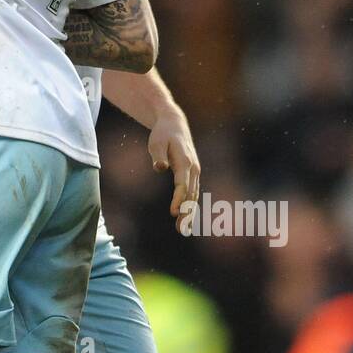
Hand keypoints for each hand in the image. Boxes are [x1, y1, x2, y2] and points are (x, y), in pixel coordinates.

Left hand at [149, 103, 200, 226]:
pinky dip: (190, 204)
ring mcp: (195, 171)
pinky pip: (193, 192)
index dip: (178, 199)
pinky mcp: (193, 173)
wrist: (174, 124)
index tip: (173, 212)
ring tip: (183, 229)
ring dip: (189, 211)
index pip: (182, 184)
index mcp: (184, 161)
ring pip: (194, 195)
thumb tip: (160, 168)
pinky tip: (186, 217)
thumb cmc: (163, 134)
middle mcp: (193, 168)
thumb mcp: (156, 142)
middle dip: (186, 211)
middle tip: (181, 229)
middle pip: (191, 193)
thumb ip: (158, 155)